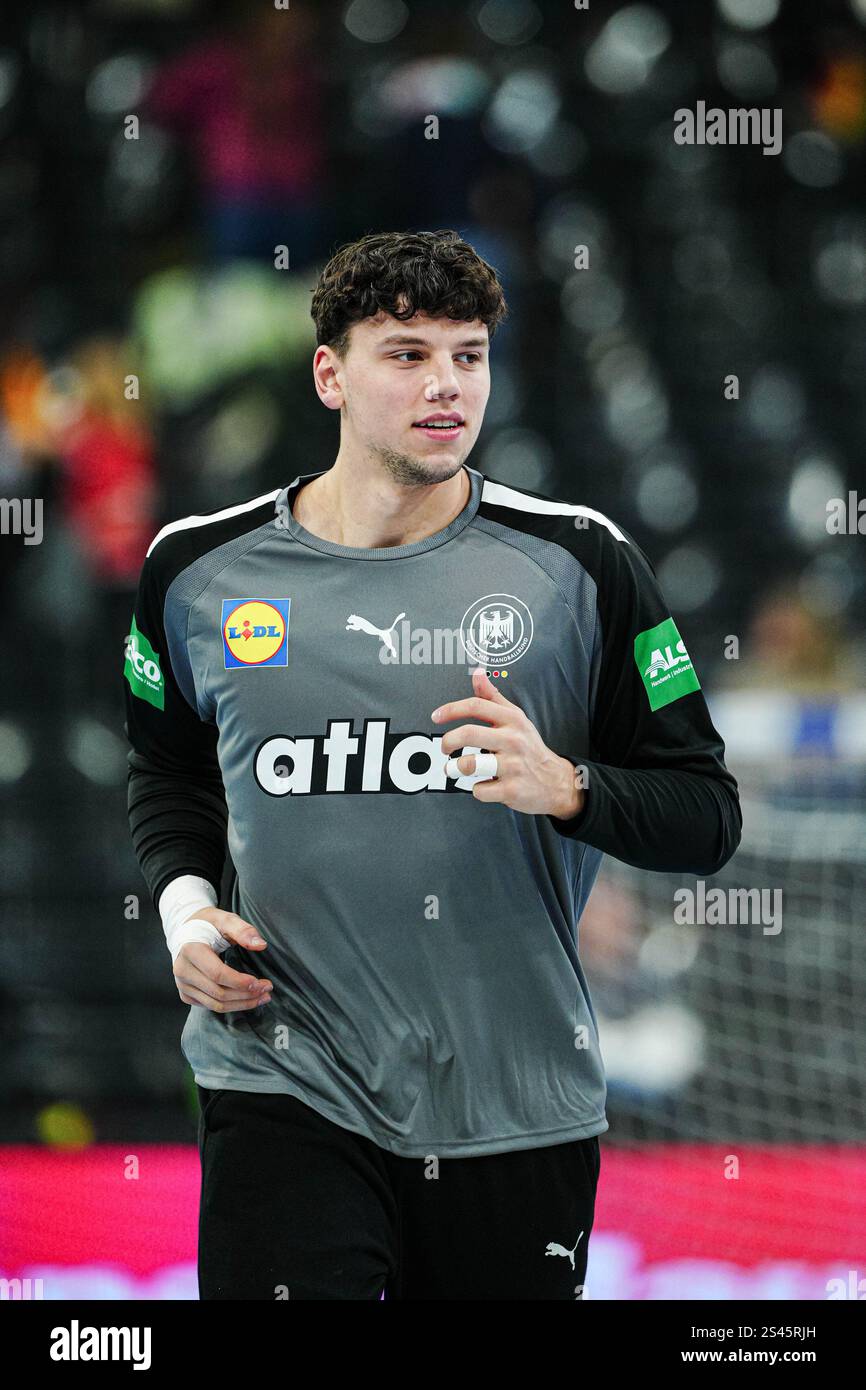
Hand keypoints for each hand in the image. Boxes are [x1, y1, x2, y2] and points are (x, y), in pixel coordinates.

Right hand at [173, 908, 272, 1012]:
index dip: (240, 982)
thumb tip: (261, 945)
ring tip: (262, 997)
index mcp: (190, 950)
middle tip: (267, 989)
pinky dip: (231, 1006)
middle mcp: (183, 970)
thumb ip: (243, 930)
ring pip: (215, 1004)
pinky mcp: (186, 994)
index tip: (260, 982)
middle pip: (218, 992)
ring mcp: (182, 984)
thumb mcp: (225, 919)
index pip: (217, 974)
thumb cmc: (208, 924)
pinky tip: (247, 1000)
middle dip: (246, 994)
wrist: (186, 932)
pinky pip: (211, 1006)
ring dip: (242, 1004)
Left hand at [432, 667, 584, 817]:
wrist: (556, 781)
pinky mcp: (511, 789)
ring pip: (470, 764)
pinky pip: (480, 790)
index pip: (476, 706)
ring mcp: (513, 766)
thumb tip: (477, 673)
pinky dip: (476, 790)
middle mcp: (513, 740)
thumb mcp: (516, 718)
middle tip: (444, 748)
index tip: (436, 716)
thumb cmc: (529, 747)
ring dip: (455, 768)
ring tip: (454, 769)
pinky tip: (484, 785)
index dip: (451, 709)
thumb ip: (493, 697)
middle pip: (468, 734)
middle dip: (448, 741)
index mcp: (512, 720)